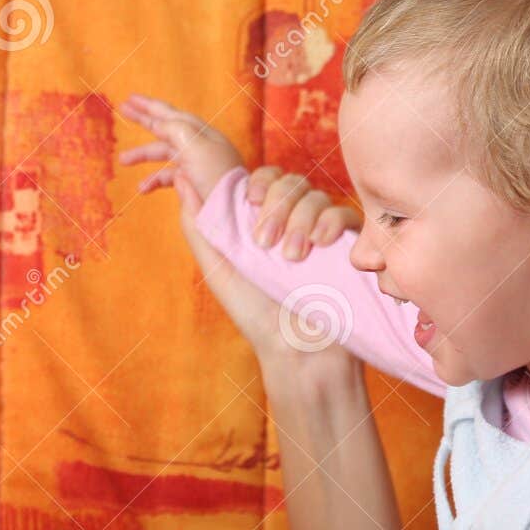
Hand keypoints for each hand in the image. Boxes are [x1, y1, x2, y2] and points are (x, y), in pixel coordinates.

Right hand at [118, 94, 243, 199]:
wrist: (231, 212)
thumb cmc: (216, 177)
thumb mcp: (196, 147)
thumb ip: (175, 130)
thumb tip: (158, 124)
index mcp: (201, 134)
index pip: (172, 114)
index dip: (151, 106)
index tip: (130, 99)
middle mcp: (198, 147)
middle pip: (167, 129)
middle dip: (144, 120)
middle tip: (122, 110)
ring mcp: (194, 166)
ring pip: (164, 154)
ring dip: (143, 156)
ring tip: (123, 160)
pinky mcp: (191, 185)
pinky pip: (168, 178)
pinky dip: (154, 181)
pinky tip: (144, 188)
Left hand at [118, 96, 357, 376]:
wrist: (294, 351)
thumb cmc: (254, 314)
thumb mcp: (218, 268)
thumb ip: (200, 223)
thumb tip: (181, 177)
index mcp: (263, 223)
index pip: (267, 179)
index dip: (260, 182)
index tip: (251, 200)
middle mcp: (293, 223)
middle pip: (292, 182)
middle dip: (277, 205)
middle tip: (265, 243)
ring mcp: (322, 235)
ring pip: (317, 197)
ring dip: (300, 219)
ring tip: (291, 257)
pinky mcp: (348, 248)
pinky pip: (346, 216)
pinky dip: (331, 222)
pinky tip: (320, 245)